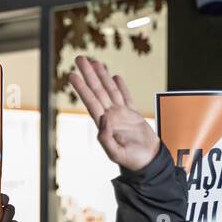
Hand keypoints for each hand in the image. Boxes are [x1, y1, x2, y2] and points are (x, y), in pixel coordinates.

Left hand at [67, 56, 159, 171]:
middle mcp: (111, 116)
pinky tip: (114, 76)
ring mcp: (122, 115)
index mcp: (104, 124)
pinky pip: (126, 97)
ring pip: (110, 90)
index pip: (90, 101)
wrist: (149, 163)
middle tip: (80, 58)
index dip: (81, 88)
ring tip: (95, 61)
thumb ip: (107, 139)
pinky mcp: (133, 115)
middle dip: (89, 74)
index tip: (72, 75)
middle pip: (97, 90)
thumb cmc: (133, 162)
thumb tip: (103, 120)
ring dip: (102, 76)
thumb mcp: (117, 154)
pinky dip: (121, 86)